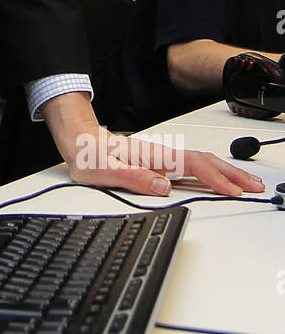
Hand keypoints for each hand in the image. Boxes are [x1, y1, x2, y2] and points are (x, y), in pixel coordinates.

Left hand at [68, 128, 265, 197]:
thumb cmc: (89, 156)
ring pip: (201, 162)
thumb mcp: (102, 170)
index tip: (233, 191)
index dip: (214, 179)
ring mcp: (162, 158)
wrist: (79, 141)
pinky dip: (212, 172)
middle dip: (232, 174)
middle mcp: (161, 155)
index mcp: (151, 156)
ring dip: (226, 172)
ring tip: (246, 184)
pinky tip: (220, 179)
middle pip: (204, 161)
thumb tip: (163, 186)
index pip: (191, 166)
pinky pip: (193, 166)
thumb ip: (132, 178)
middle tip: (255, 187)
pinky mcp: (160, 164)